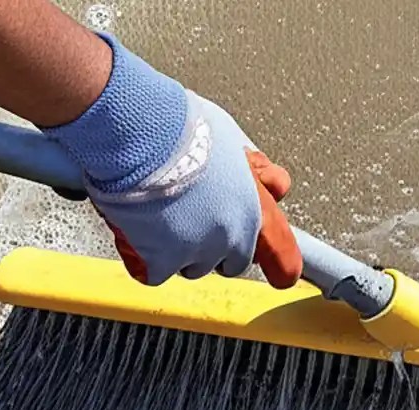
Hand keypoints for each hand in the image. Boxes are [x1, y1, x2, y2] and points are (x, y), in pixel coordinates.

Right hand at [41, 34, 301, 287]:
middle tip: (192, 217)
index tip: (283, 274)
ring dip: (177, 250)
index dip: (277, 261)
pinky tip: (135, 225)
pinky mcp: (159, 264)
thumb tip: (273, 185)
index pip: (283, 256)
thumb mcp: (235, 144)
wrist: (138, 132)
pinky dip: (141, 255)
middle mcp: (231, 238)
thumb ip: (256, 175)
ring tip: (158, 211)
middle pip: (230, 262)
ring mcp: (196, 254)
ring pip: (191, 267)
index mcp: (255, 211)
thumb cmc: (181, 127)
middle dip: (216, 248)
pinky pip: (152, 272)